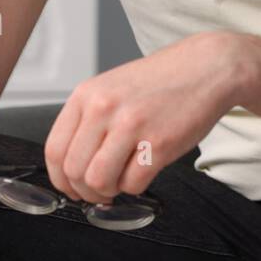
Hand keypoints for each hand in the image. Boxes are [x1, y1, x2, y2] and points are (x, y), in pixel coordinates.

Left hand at [43, 31, 251, 203]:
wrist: (205, 68)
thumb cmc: (160, 81)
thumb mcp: (111, 88)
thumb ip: (89, 120)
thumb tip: (72, 165)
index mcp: (87, 95)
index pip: (54, 149)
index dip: (60, 178)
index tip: (70, 187)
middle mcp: (104, 108)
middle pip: (74, 171)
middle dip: (84, 190)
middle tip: (98, 191)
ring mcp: (132, 125)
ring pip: (99, 181)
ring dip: (108, 192)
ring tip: (120, 182)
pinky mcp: (159, 143)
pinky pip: (132, 184)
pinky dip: (135, 187)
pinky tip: (142, 171)